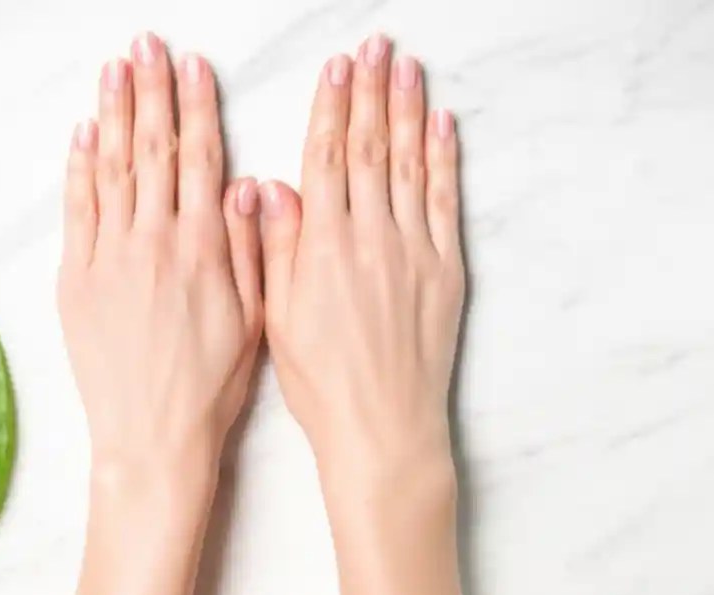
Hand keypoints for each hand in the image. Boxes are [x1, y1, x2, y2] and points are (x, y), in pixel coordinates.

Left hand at [48, 35, 263, 594]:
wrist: (154, 438)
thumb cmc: (211, 387)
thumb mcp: (253, 317)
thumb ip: (249, 247)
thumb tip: (247, 187)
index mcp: (201, 247)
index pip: (198, 159)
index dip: (196, 108)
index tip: (193, 67)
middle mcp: (153, 242)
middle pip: (151, 149)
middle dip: (151, 91)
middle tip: (147, 46)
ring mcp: (109, 257)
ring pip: (111, 169)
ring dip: (113, 113)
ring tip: (116, 69)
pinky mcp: (77, 280)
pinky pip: (77, 210)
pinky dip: (79, 169)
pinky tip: (83, 135)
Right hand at [259, 36, 464, 503]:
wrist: (382, 427)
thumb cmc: (321, 382)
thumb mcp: (278, 316)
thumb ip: (277, 247)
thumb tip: (269, 187)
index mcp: (322, 247)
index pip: (327, 159)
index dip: (331, 109)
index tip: (335, 70)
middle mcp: (370, 238)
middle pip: (371, 149)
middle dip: (371, 93)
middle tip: (375, 48)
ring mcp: (413, 250)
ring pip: (409, 165)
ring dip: (407, 110)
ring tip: (406, 67)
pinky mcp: (444, 270)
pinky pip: (444, 202)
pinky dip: (443, 160)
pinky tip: (441, 125)